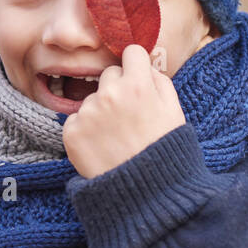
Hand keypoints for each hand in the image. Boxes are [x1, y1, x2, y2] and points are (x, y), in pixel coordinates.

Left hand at [62, 44, 186, 178]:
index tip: (136, 78)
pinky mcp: (71, 131)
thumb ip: (161, 81)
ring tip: (116, 138)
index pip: (131, 53)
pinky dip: (86, 131)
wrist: (145, 194)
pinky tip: (102, 147)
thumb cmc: (164, 152)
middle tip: (128, 117)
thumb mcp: (175, 112)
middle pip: (109, 75)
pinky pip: (77, 120)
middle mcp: (109, 94)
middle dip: (118, 89)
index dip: (135, 66)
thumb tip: (144, 66)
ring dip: (101, 112)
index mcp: (138, 85)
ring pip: (92, 99)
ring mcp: (88, 112)